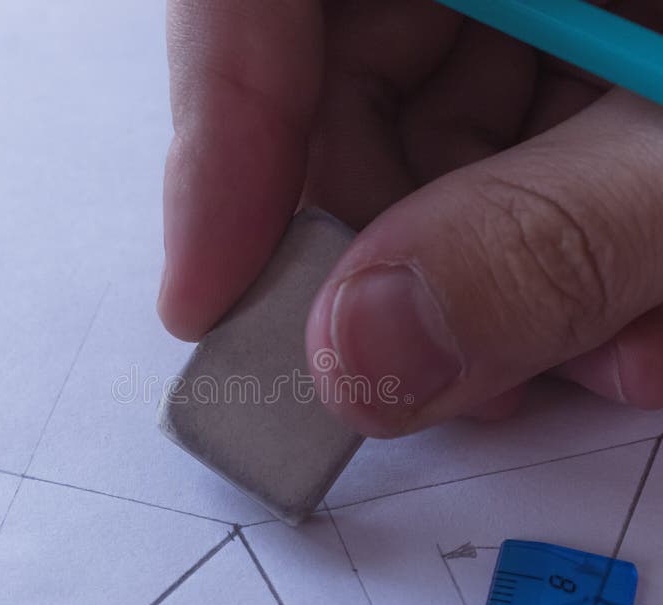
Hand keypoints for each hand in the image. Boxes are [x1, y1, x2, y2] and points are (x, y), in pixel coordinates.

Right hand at [158, 0, 662, 436]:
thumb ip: (544, 240)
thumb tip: (362, 356)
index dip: (216, 133)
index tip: (205, 297)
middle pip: (326, 101)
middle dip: (374, 262)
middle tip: (413, 370)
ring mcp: (503, 22)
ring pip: (401, 165)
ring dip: (468, 293)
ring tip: (566, 353)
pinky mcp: (536, 85)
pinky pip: (474, 179)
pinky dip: (519, 272)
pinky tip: (599, 320)